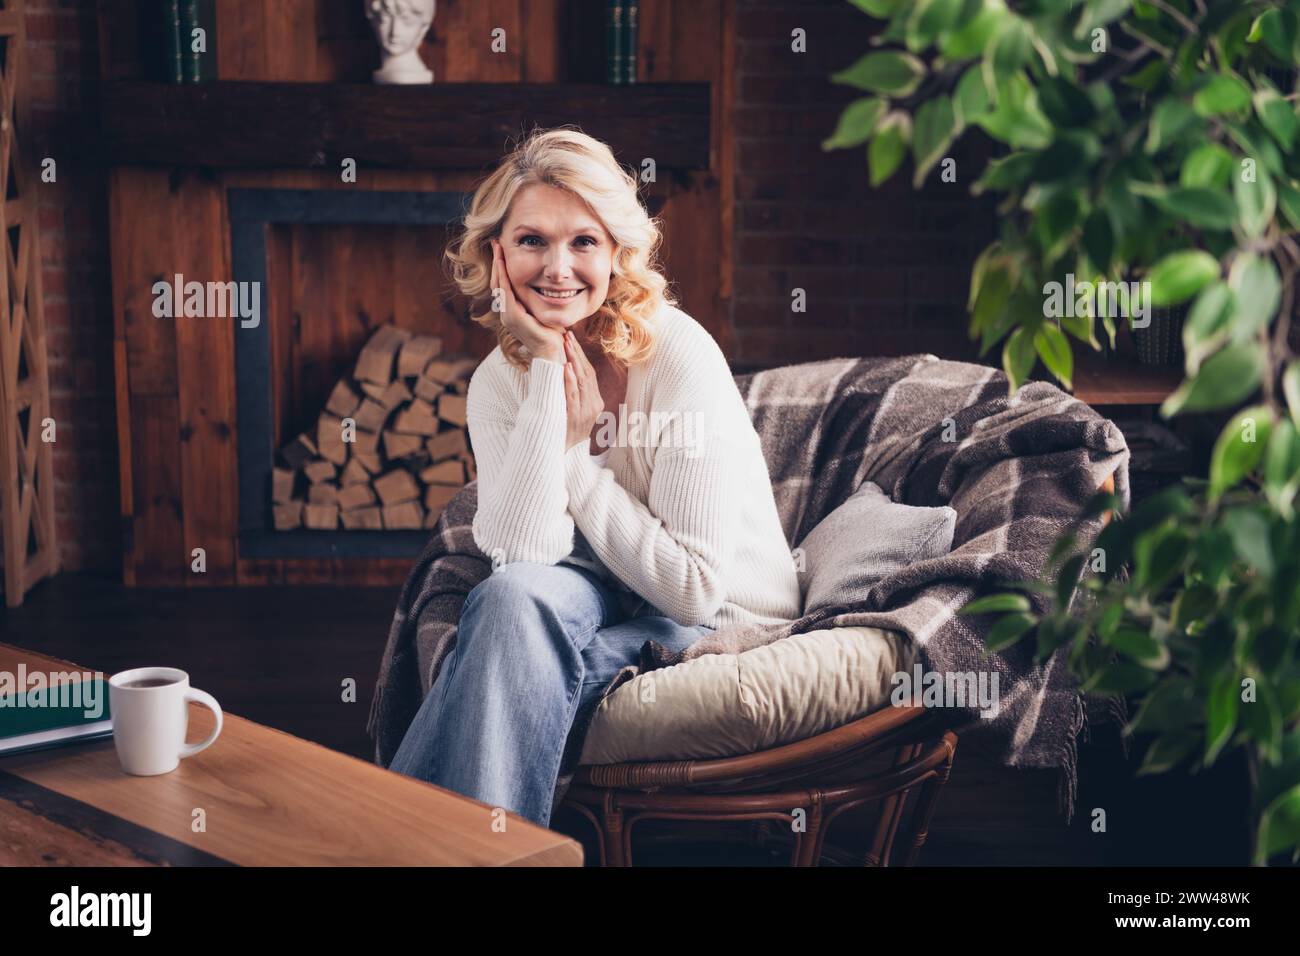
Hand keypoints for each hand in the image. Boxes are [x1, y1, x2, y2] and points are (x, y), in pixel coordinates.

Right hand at [489, 237, 564, 362]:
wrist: (551, 354)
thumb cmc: (551, 335)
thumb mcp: (543, 312)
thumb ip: (539, 301)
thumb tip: (548, 287)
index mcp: (512, 311)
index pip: (503, 284)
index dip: (501, 267)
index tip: (502, 249)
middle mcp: (506, 313)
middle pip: (497, 281)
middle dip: (496, 261)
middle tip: (496, 242)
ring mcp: (507, 315)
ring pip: (499, 284)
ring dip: (497, 265)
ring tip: (498, 248)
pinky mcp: (513, 317)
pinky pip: (506, 292)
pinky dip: (503, 276)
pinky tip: (503, 264)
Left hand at [563, 330, 603, 451]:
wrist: (560, 458)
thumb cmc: (562, 431)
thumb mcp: (572, 412)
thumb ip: (572, 393)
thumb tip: (565, 369)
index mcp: (595, 403)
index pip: (590, 374)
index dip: (581, 355)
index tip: (572, 339)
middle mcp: (594, 407)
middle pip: (588, 374)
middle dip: (577, 353)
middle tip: (567, 335)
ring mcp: (586, 413)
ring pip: (582, 382)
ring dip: (574, 361)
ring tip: (566, 345)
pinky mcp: (575, 419)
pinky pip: (573, 396)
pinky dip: (570, 381)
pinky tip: (567, 368)